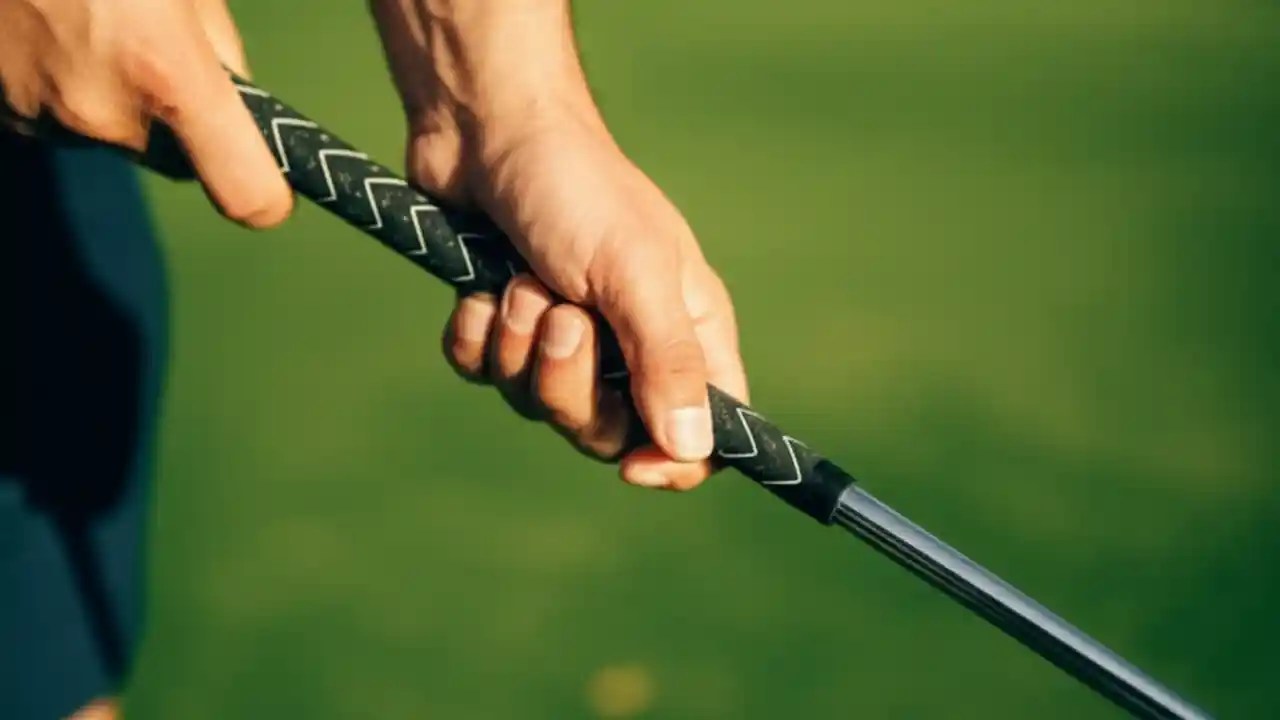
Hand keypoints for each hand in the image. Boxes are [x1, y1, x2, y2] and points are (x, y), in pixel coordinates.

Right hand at [0, 0, 290, 226]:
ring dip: (119, 103)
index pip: (246, 191)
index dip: (265, 193)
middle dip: (180, 122)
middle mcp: (107, 114)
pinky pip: (64, 121)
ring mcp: (47, 119)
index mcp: (167, 73)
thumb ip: (219, 47)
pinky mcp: (8, 117)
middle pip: (177, 160)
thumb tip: (240, 98)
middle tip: (156, 52)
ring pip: (117, 138)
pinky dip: (70, 89)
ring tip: (92, 27)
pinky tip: (54, 34)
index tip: (271, 183)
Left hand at [373, 0, 747, 489]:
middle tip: (559, 317)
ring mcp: (564, 337)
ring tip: (519, 282)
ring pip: (538, 405)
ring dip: (518, 347)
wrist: (487, 132)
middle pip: (607, 431)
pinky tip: (481, 290)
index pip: (704, 430)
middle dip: (569, 383)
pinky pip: (486, 374)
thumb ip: (667, 361)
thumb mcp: (635, 272)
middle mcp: (630, 343)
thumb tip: (692, 448)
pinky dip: (478, 337)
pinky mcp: (504, 327)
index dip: (675, 462)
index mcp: (686, 330)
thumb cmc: (578, 190)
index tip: (632, 466)